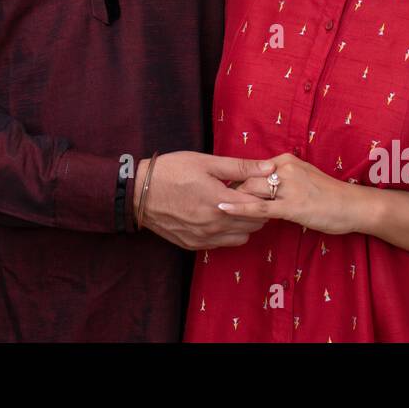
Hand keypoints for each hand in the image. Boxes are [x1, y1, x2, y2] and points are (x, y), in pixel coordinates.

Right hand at [135, 152, 273, 250]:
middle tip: (246, 194)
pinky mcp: (194, 245)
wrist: (138, 192)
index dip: (263, 195)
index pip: (259, 207)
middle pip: (254, 224)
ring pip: (242, 237)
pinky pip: (223, 244)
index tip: (258, 185)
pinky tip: (218, 216)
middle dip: (257, 209)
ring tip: (233, 206)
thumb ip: (240, 167)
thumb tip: (269, 167)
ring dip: (244, 223)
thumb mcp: (206, 162)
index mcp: (220, 202)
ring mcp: (204, 238)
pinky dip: (228, 232)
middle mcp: (214, 225)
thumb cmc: (172, 171)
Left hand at [217, 153, 377, 235]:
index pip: (252, 168)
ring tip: (212, 207)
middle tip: (210, 200)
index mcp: (287, 160)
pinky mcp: (292, 206)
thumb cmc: (330, 195)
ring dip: (233, 200)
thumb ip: (282, 178)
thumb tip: (260, 185)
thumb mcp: (303, 178)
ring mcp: (289, 187)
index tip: (219, 187)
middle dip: (230, 190)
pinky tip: (223, 209)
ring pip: (252, 190)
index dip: (236, 180)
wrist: (355, 206)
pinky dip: (239, 208)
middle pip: (248, 177)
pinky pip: (260, 207)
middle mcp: (286, 169)